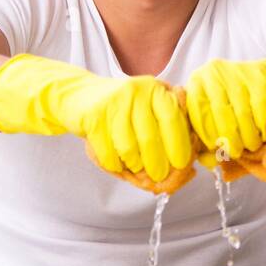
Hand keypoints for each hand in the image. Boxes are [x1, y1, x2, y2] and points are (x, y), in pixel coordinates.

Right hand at [0, 53, 194, 181]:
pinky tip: (114, 161)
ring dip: (133, 165)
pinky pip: (107, 152)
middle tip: (158, 177)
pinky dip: (112, 163)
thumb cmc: (120, 112)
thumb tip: (188, 171)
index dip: (179, 145)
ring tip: (134, 167)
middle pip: (151, 138)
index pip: (174, 119)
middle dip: (157, 164)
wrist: (78, 97)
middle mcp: (137, 90)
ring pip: (128, 148)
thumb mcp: (147, 113)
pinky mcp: (94, 115)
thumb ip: (169, 135)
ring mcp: (114, 101)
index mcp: (156, 88)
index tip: (181, 165)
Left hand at [184, 57, 265, 160]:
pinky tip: (263, 132)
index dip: (207, 137)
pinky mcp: (259, 73)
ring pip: (242, 112)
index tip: (217, 148)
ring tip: (251, 145)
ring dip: (248, 136)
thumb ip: (208, 141)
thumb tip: (207, 162)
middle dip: (229, 139)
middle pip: (220, 114)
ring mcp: (236, 71)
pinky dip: (263, 125)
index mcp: (196, 83)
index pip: (198, 115)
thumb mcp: (216, 118)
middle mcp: (212, 73)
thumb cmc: (234, 103)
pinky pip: (261, 107)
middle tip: (236, 152)